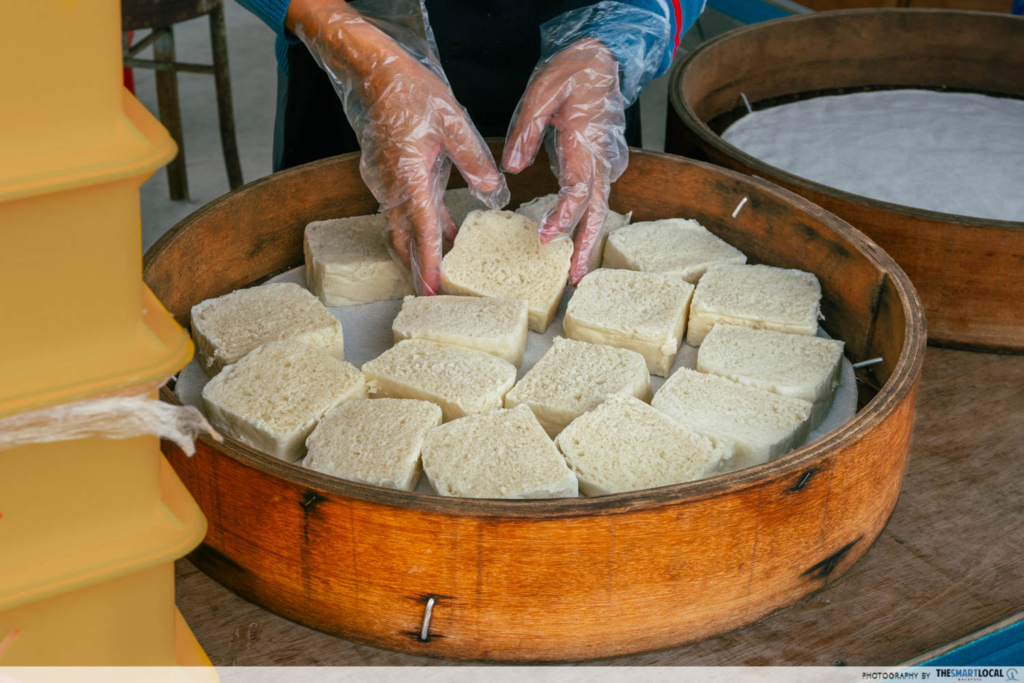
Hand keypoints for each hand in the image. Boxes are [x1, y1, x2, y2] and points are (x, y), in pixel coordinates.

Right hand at [288, 1, 507, 294]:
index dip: (429, 262)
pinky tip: (442, 234)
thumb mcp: (452, 120)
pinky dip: (418, 226)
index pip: (421, 228)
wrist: (373, 71)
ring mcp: (384, 181)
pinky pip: (403, 209)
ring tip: (435, 275)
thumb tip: (494, 190)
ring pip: (400, 227)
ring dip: (416, 251)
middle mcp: (390, 184)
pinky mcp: (386, 174)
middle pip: (403, 239)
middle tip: (431, 297)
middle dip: (416, 269)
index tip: (433, 289)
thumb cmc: (410, 90)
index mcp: (407, 175)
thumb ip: (474, 158)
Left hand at [503, 38, 626, 284]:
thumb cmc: (574, 71)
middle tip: (576, 277)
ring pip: (599, 207)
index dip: (563, 216)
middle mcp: (601, 157)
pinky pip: (596, 197)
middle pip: (597, 210)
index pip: (578, 189)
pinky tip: (574, 239)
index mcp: (586, 142)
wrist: (604, 58)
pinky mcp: (601, 162)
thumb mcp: (542, 92)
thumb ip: (527, 130)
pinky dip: (587, 220)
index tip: (545, 237)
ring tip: (575, 270)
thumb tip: (512, 166)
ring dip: (588, 238)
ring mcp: (605, 161)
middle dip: (586, 245)